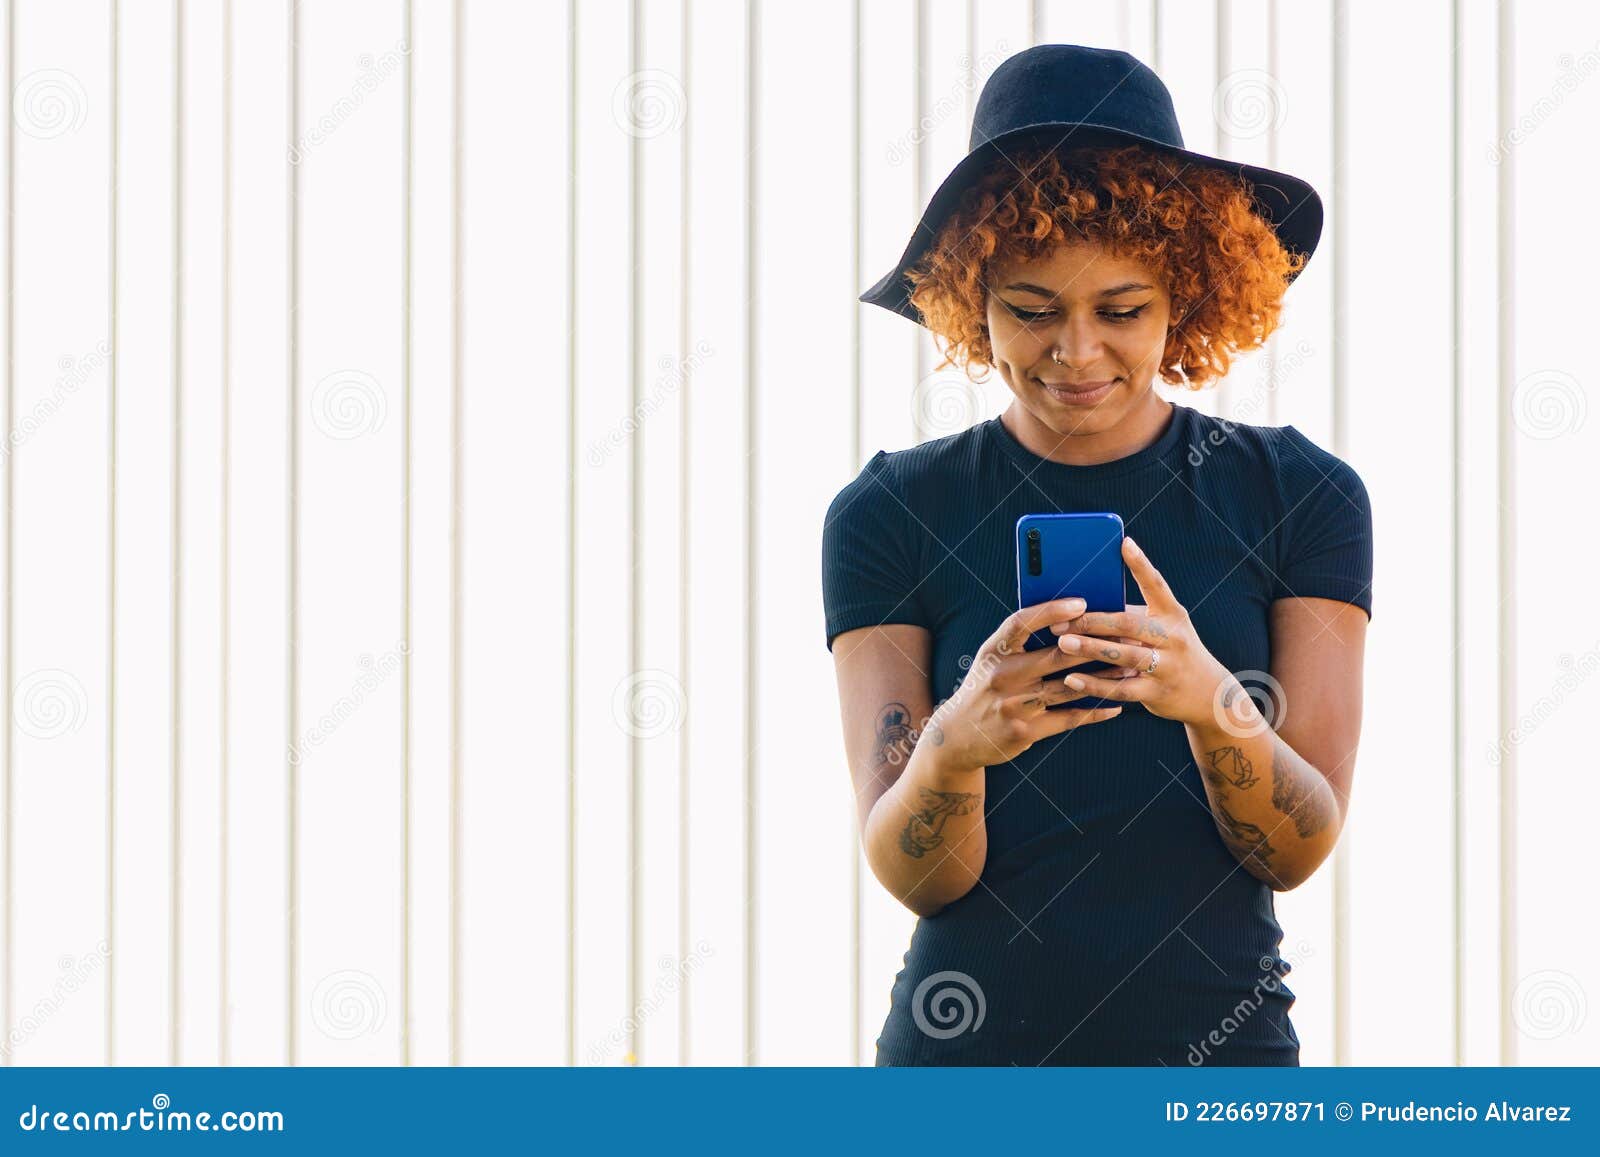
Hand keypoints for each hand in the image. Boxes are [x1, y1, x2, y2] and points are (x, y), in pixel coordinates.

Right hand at [921, 597, 1125, 773]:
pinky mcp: (1025, 732)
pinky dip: (1094, 712)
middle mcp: (1002, 676)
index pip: (1021, 623)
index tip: (1082, 602)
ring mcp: (1014, 705)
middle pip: (1056, 655)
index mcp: (993, 651)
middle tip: (1125, 636)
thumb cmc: (986, 687)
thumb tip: (1068, 618)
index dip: (1051, 611)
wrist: (959, 735)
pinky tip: (1115, 706)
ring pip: (1069, 687)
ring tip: (1130, 667)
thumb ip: (1021, 642)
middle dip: (1095, 645)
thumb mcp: (992, 659)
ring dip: (1103, 678)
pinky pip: (1068, 718)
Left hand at [1048, 536, 1231, 727]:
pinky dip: (1094, 685)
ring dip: (1090, 648)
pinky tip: (1071, 679)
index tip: (1124, 543)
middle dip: (1092, 620)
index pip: (1156, 584)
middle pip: (1129, 624)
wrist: (1207, 694)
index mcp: (1173, 614)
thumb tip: (1085, 603)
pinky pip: (1121, 689)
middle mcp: (1173, 637)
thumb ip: (1133, 616)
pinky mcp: (1156, 693)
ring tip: (1063, 642)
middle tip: (1061, 618)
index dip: (1141, 564)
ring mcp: (1166, 666)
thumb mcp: (1164, 628)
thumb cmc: (1173, 651)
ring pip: (1123, 655)